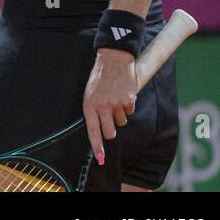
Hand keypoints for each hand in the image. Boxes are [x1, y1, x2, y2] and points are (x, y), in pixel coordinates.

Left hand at [82, 49, 136, 164]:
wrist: (113, 59)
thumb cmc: (99, 78)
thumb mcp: (90, 93)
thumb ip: (94, 110)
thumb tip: (101, 128)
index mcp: (89, 106)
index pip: (93, 132)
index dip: (98, 147)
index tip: (101, 160)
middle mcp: (102, 107)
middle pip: (111, 132)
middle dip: (111, 130)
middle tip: (110, 119)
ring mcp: (116, 104)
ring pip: (122, 122)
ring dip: (120, 114)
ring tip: (114, 99)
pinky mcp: (129, 100)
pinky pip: (130, 111)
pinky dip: (128, 105)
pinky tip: (123, 94)